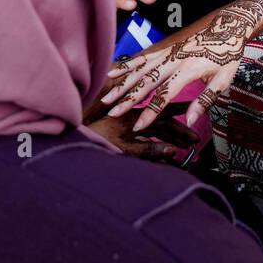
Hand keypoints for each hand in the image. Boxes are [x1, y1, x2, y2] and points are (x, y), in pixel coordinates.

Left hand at [82, 101, 199, 161]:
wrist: (67, 137)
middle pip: (161, 124)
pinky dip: (154, 143)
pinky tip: (163, 150)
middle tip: (195, 140)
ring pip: (153, 130)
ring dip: (169, 138)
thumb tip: (172, 151)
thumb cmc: (93, 140)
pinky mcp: (118, 135)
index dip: (180, 112)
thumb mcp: (124, 147)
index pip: (163, 112)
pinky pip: (142, 137)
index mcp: (134, 117)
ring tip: (184, 147)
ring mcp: (125, 126)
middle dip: (179, 132)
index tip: (194, 110)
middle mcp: (132, 119)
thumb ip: (148, 148)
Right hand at [101, 0, 262, 130]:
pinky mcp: (165, 48)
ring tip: (107, 96)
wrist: (229, 25)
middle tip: (113, 112)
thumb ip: (205, 101)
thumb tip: (188, 121)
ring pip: (140, 70)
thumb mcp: (224, 80)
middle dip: (129, 98)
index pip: (165, 95)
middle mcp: (174, 60)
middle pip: (147, 81)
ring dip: (123, 83)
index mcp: (189, 69)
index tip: (139, 126)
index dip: (151, 112)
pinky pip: (142, 57)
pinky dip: (127, 65)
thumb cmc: (228, 55)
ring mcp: (167, 52)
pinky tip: (112, 72)